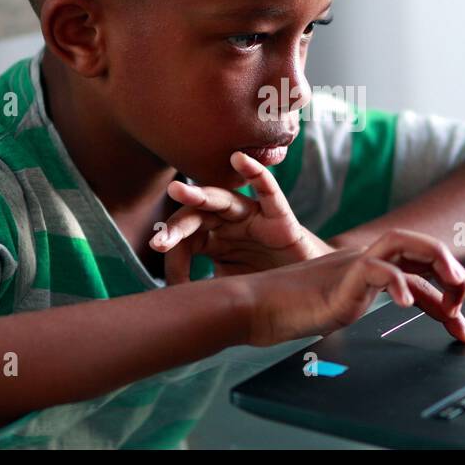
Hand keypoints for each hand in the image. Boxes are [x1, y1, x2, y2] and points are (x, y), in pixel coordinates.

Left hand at [151, 150, 334, 283]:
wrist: (306, 291)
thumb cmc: (266, 286)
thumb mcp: (230, 291)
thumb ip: (206, 293)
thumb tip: (175, 305)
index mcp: (213, 241)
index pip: (185, 241)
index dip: (175, 259)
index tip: (172, 284)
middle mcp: (228, 224)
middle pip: (196, 216)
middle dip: (175, 227)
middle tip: (158, 242)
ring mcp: (252, 217)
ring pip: (223, 200)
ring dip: (200, 194)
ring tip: (177, 190)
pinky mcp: (279, 216)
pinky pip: (268, 190)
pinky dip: (255, 173)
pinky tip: (239, 159)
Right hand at [235, 228, 464, 346]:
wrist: (255, 306)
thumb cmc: (291, 308)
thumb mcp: (346, 307)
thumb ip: (370, 302)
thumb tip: (403, 309)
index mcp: (368, 267)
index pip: (419, 270)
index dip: (447, 294)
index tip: (460, 326)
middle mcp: (366, 260)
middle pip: (421, 248)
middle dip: (452, 272)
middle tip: (462, 306)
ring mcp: (355, 265)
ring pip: (406, 246)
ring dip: (439, 266)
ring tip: (454, 298)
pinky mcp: (343, 278)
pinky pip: (378, 271)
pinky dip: (399, 285)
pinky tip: (409, 304)